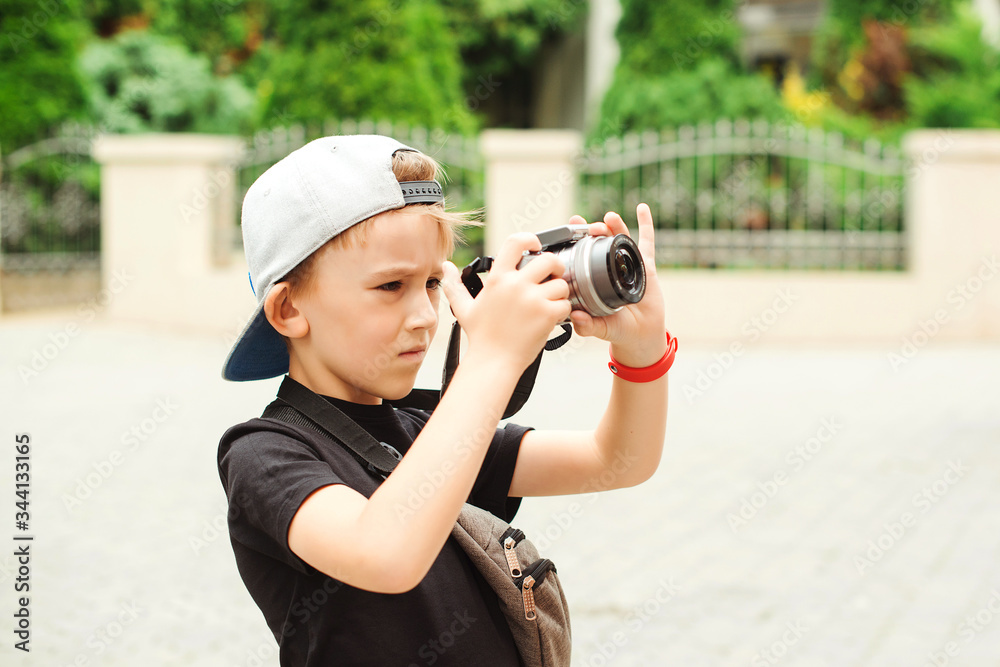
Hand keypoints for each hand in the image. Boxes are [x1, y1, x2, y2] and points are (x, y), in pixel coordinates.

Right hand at [442, 233, 571, 371]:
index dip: (530, 239)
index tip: (536, 246)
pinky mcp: (546, 314)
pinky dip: (562, 312)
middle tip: (553, 278)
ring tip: (549, 305)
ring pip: (561, 284)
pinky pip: (565, 304)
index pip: (516, 242)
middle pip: (548, 260)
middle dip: (556, 267)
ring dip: (560, 294)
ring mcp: (532, 299)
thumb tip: (445, 266)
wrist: (492, 363)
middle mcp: (515, 284)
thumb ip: (455, 285)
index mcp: (498, 278)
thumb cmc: (480, 337)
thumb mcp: (464, 308)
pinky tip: (551, 319)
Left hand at [568, 203, 666, 366]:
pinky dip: (645, 224)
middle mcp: (608, 268)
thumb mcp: (600, 328)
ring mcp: (627, 264)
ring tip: (609, 217)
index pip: (582, 255)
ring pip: (620, 239)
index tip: (569, 229)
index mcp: (594, 279)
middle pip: (600, 243)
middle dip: (593, 231)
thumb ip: (587, 326)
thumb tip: (576, 317)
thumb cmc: (617, 330)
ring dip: (614, 225)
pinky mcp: (646, 266)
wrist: (641, 335)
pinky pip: (647, 242)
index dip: (575, 242)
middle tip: (588, 226)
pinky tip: (642, 208)